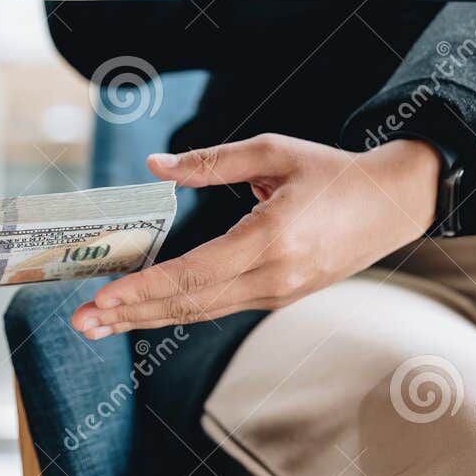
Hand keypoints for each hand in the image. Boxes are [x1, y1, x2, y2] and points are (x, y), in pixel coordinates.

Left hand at [72, 135, 440, 337]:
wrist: (394, 205)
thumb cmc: (334, 172)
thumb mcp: (273, 151)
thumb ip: (210, 161)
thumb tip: (155, 166)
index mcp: (270, 238)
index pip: (192, 273)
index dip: (143, 289)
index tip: (103, 297)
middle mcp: (272, 276)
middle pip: (188, 304)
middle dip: (129, 315)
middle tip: (81, 322)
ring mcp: (277, 293)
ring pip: (200, 312)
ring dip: (146, 318)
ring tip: (100, 323)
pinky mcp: (279, 297)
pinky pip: (217, 307)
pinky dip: (176, 310)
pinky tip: (144, 310)